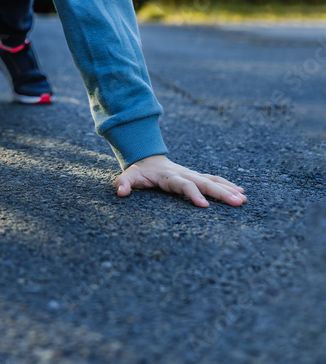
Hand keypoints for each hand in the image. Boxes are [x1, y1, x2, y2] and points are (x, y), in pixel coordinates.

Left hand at [115, 154, 246, 207]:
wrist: (146, 158)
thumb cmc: (138, 171)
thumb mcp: (128, 176)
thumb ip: (124, 183)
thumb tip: (121, 192)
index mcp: (170, 176)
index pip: (184, 185)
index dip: (193, 194)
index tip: (205, 206)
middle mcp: (184, 174)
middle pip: (205, 183)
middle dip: (222, 193)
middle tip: (238, 203)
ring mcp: (192, 175)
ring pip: (213, 181)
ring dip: (228, 189)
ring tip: (243, 200)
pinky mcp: (196, 177)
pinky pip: (214, 181)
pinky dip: (228, 185)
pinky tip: (241, 193)